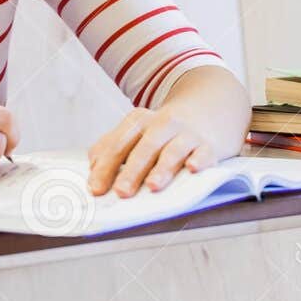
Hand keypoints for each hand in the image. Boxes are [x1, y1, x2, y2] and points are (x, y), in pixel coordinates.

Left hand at [87, 106, 215, 196]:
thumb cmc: (165, 130)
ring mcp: (186, 134)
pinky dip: (200, 159)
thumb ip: (112, 147)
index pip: (118, 144)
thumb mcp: (137, 132)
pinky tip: (193, 168)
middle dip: (132, 171)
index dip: (106, 167)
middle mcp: (162, 125)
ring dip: (162, 168)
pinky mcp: (208, 144)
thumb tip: (93, 170)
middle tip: (121, 192)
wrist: (207, 107)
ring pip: (173, 151)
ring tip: (153, 186)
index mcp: (139, 122)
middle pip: (145, 148)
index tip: (96, 189)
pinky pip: (204, 152)